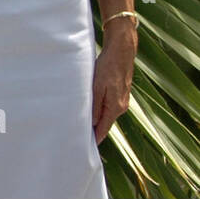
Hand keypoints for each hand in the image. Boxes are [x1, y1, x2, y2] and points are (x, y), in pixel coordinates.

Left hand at [92, 21, 135, 142]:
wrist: (121, 52)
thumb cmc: (108, 67)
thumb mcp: (97, 86)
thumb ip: (95, 105)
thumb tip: (92, 122)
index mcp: (116, 107)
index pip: (104, 128)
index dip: (95, 137)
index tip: (85, 146)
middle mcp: (121, 106)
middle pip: (105, 122)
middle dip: (93, 129)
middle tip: (77, 135)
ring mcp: (122, 100)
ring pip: (106, 113)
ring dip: (95, 118)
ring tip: (81, 123)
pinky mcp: (119, 93)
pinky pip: (108, 105)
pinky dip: (99, 109)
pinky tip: (90, 107)